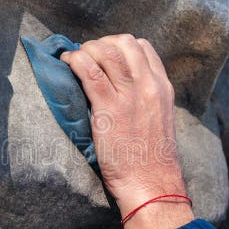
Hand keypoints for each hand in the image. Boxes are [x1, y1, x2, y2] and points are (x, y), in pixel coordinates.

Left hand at [61, 34, 193, 228]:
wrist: (151, 185)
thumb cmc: (150, 161)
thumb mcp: (158, 120)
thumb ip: (145, 100)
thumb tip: (121, 89)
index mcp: (162, 88)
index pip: (143, 47)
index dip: (119, 45)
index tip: (104, 55)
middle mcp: (149, 86)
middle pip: (124, 43)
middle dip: (101, 43)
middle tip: (86, 57)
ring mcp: (129, 95)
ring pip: (105, 52)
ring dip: (85, 50)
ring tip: (73, 61)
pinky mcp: (109, 109)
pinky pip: (88, 71)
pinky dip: (73, 62)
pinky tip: (65, 65)